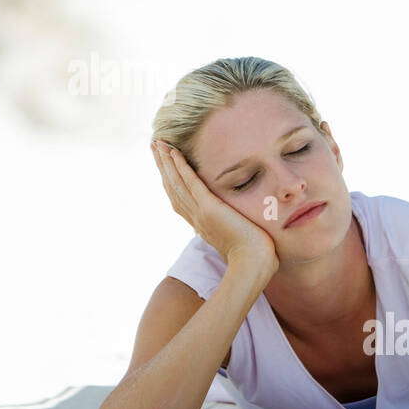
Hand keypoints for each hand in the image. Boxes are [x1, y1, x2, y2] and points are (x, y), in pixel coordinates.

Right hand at [151, 139, 278, 274]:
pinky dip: (181, 167)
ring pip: (176, 182)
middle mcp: (195, 217)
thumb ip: (237, 227)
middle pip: (172, 187)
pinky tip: (174, 152)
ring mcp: (200, 212)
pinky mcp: (209, 208)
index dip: (170, 180)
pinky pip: (190, 182)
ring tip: (158, 143)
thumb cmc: (254, 256)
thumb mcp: (240, 238)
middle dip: (162, 165)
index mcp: (201, 224)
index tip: (165, 164)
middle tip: (154, 146)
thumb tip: (247, 223)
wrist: (254, 264)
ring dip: (166, 161)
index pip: (180, 197)